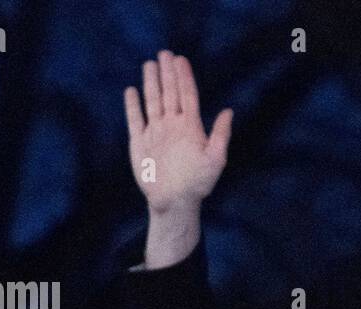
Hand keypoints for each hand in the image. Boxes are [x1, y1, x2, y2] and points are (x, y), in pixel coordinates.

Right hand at [123, 49, 232, 215]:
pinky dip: (133, 106)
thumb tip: (228, 111)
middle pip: (170, 93)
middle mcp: (173, 126)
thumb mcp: (215, 160)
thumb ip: (220, 135)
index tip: (180, 60)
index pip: (187, 96)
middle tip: (165, 54)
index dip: (184, 77)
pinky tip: (132, 91)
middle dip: (167, 73)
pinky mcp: (140, 142)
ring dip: (151, 83)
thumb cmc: (198, 184)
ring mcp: (156, 133)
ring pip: (153, 101)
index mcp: (190, 127)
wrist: (174, 202)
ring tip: (150, 64)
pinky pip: (135, 120)